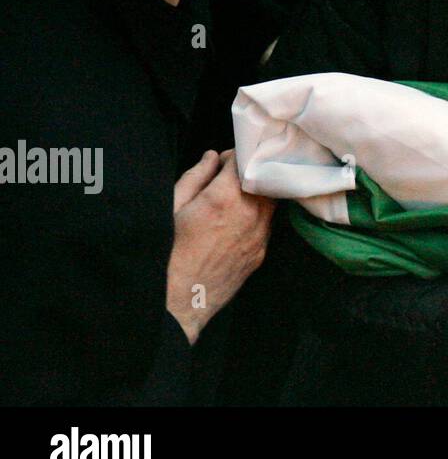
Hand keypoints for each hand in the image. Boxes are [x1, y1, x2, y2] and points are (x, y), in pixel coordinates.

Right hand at [166, 150, 275, 343]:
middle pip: (262, 178)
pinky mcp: (261, 251)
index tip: (223, 160)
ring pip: (270, 200)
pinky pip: (267, 223)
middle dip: (249, 172)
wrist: (178, 302)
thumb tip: (212, 157)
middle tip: (231, 177)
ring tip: (235, 197)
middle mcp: (249, 213)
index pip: (243, 160)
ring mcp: (259, 234)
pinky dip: (258, 214)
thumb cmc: (167, 253)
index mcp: (224, 197)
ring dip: (256, 192)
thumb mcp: (172, 208)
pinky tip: (238, 220)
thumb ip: (195, 177)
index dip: (233, 155)